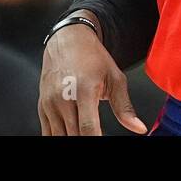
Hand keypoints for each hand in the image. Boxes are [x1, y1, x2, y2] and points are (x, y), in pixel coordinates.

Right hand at [38, 11, 147, 135]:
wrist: (68, 39)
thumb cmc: (92, 56)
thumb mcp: (115, 78)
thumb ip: (125, 107)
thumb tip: (138, 128)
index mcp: (84, 90)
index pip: (88, 128)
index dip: (96, 141)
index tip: (104, 142)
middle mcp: (63, 98)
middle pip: (74, 135)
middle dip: (86, 140)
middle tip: (98, 135)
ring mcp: (50, 103)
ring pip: (59, 136)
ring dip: (72, 138)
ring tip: (86, 133)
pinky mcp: (42, 106)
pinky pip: (47, 132)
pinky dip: (59, 137)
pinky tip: (71, 133)